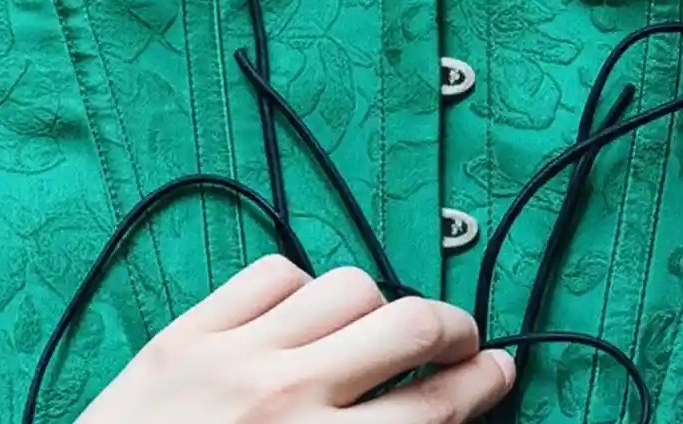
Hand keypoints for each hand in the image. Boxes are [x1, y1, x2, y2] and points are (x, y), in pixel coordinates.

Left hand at [77, 256, 514, 423]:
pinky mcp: (185, 335)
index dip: (483, 383)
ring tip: (374, 328)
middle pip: (408, 327)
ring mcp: (234, 357)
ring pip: (347, 287)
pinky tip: (299, 315)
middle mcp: (287, 398)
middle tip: (458, 341)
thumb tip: (423, 418)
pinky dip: (299, 288)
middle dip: (453, 329)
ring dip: (377, 306)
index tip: (497, 370)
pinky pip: (270, 274)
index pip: (434, 407)